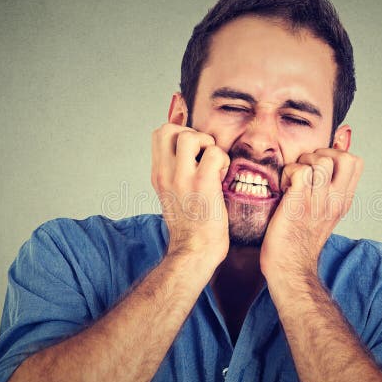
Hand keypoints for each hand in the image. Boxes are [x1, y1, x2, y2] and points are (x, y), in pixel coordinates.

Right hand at [151, 123, 230, 268]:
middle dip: (191, 133)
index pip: (159, 134)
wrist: (194, 252)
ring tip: (213, 165)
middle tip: (203, 154)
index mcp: (158, 175)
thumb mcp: (172, 195)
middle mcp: (165, 173)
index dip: (180, 133)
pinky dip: (223, 161)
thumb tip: (192, 155)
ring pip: (190, 136)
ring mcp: (182, 178)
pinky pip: (215, 153)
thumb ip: (176, 173)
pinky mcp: (202, 184)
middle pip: (169, 128)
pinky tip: (222, 177)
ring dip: (208, 145)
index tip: (195, 151)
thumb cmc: (191, 227)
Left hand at [260, 148, 362, 285]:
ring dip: (302, 162)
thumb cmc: (300, 240)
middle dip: (321, 153)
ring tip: (293, 179)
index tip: (318, 166)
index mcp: (343, 201)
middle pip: (344, 156)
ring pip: (321, 161)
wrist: (290, 268)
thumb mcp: (323, 212)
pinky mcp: (298, 204)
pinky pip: (300, 171)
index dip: (335, 153)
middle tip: (305, 169)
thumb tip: (327, 160)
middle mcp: (335, 200)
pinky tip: (284, 187)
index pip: (355, 162)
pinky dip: (288, 173)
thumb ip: (328, 188)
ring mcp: (318, 202)